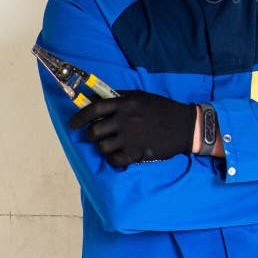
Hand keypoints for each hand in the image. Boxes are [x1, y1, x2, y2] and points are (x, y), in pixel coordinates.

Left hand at [69, 90, 196, 166]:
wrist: (185, 125)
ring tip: (114, 144)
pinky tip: (121, 155)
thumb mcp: (141, 96)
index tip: (73, 124)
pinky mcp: (136, 152)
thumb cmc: (162, 109)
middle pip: (94, 131)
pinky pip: (114, 160)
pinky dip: (114, 159)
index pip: (94, 109)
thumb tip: (94, 99)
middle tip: (98, 136)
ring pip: (102, 147)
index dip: (79, 117)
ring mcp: (130, 137)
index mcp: (126, 103)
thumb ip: (119, 97)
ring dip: (104, 147)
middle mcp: (125, 119)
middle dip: (92, 135)